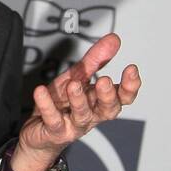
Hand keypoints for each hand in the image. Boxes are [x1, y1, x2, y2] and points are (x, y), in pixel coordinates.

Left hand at [11, 32, 140, 170]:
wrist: (39, 131)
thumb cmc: (62, 104)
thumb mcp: (78, 77)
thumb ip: (95, 60)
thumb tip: (113, 40)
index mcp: (100, 102)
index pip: (122, 97)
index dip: (130, 86)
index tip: (131, 69)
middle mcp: (91, 115)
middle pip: (108, 110)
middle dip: (108, 95)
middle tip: (104, 80)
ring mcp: (74, 124)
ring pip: (81, 115)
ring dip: (79, 99)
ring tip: (74, 85)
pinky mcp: (55, 130)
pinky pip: (52, 118)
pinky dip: (46, 105)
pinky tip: (41, 92)